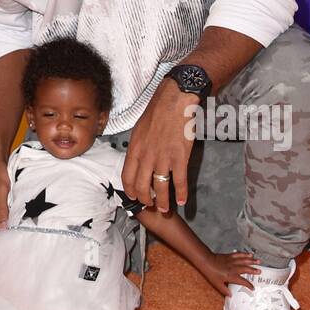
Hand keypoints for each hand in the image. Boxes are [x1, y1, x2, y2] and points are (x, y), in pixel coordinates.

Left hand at [121, 78, 195, 212]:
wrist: (174, 100)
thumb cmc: (157, 112)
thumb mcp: (139, 130)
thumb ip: (138, 148)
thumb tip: (137, 160)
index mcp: (135, 149)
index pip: (127, 177)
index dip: (131, 192)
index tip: (135, 198)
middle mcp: (147, 157)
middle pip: (142, 187)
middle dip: (146, 200)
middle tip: (151, 205)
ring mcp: (163, 158)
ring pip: (160, 188)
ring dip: (163, 202)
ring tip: (165, 208)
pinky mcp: (180, 157)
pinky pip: (179, 181)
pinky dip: (181, 193)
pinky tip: (182, 200)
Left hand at [201, 250, 260, 295]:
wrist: (206, 261)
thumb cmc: (211, 273)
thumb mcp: (217, 284)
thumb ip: (224, 290)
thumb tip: (230, 295)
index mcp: (232, 276)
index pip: (243, 282)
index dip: (249, 285)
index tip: (253, 288)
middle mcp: (234, 268)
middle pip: (246, 269)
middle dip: (254, 270)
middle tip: (260, 271)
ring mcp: (232, 261)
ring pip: (245, 260)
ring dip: (252, 261)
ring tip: (258, 261)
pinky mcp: (230, 256)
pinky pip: (239, 255)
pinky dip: (245, 254)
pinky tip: (249, 254)